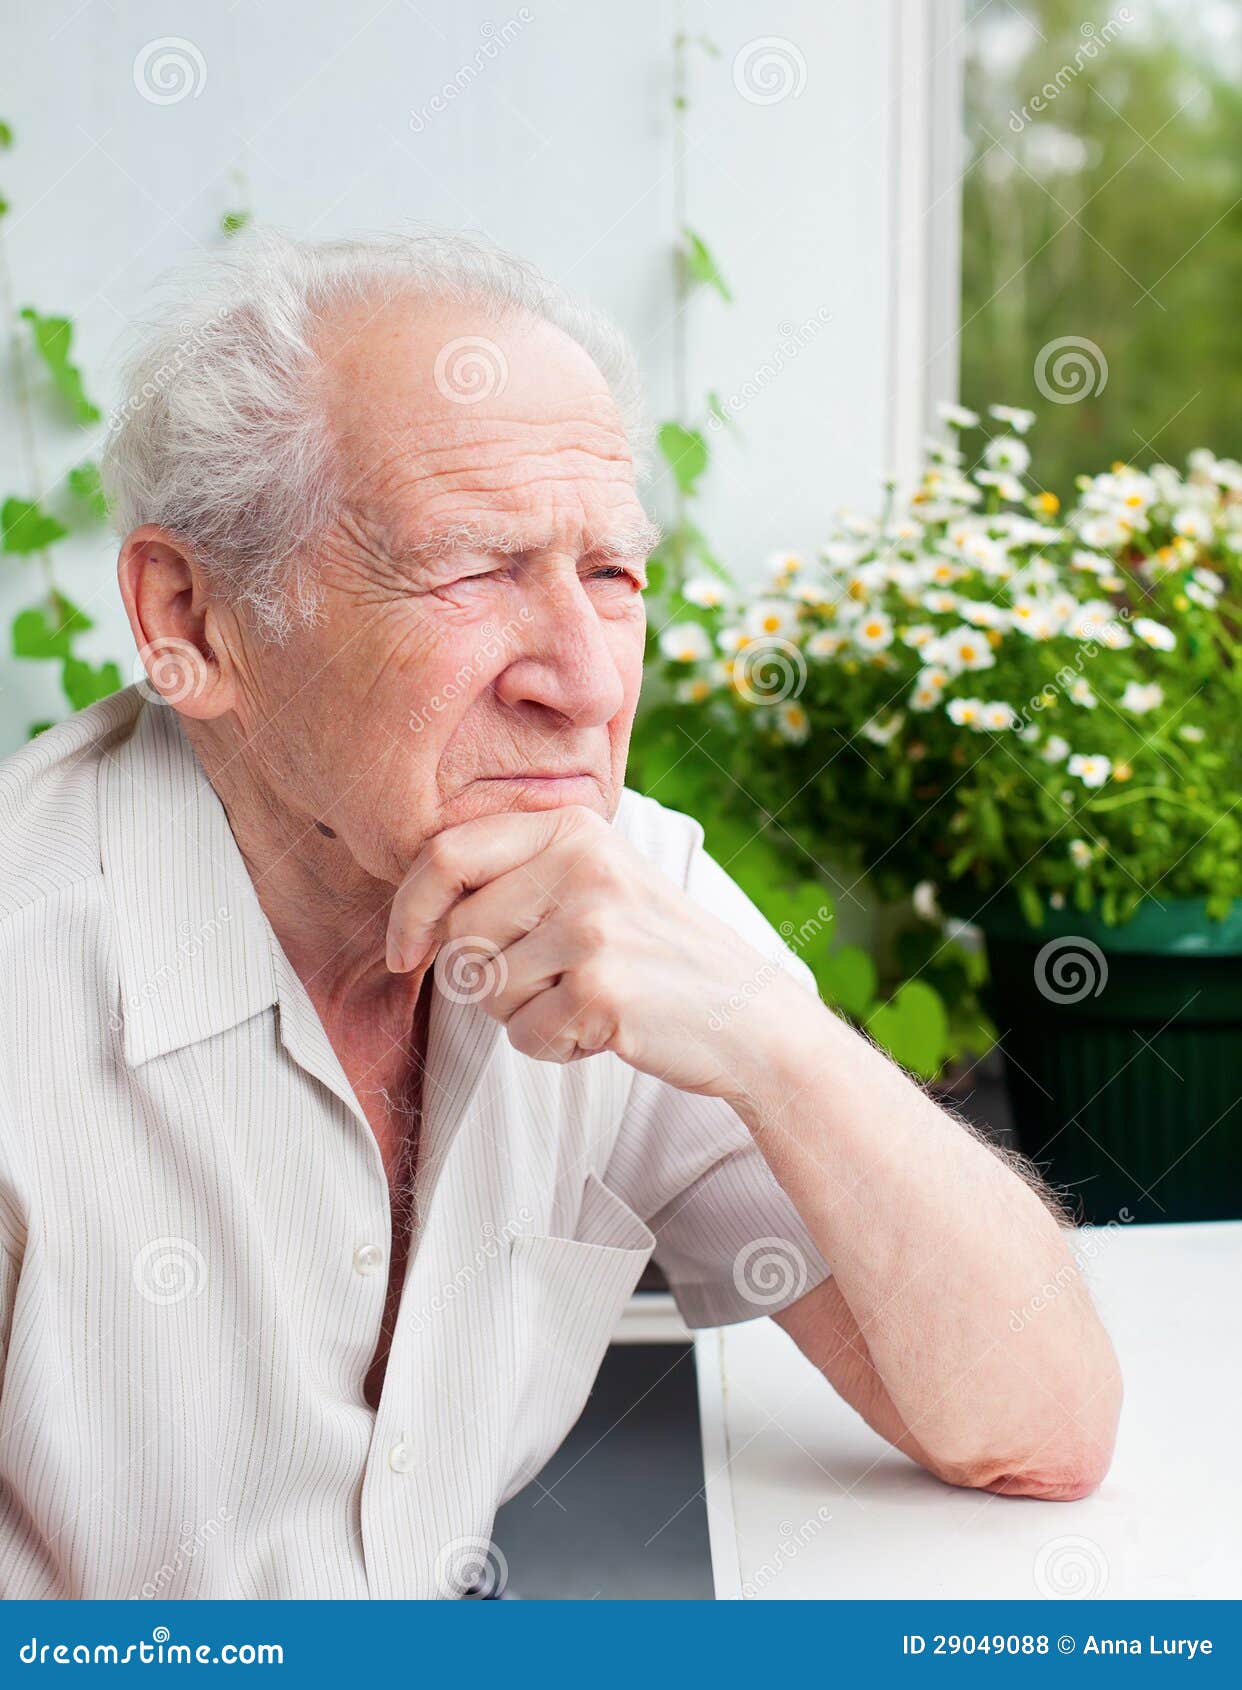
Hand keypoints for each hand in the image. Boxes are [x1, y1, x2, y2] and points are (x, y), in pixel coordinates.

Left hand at [385, 805, 813, 1098]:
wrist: (747, 1013)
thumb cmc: (654, 951)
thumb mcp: (595, 879)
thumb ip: (516, 873)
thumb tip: (413, 915)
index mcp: (571, 825)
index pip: (445, 855)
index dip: (409, 911)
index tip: (405, 952)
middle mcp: (580, 864)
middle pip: (458, 934)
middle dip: (482, 978)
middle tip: (543, 985)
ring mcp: (592, 925)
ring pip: (485, 991)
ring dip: (521, 1015)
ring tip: (581, 999)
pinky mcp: (601, 988)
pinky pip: (523, 1035)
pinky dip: (552, 1046)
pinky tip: (600, 1027)